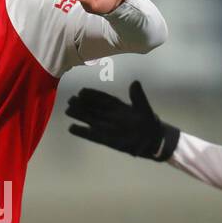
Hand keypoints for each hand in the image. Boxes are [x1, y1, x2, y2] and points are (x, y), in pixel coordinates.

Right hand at [65, 80, 180, 160]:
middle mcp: (110, 115)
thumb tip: (135, 82)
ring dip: (80, 115)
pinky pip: (92, 135)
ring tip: (68, 110)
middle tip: (71, 99)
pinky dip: (82, 132)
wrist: (152, 140)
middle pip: (93, 108)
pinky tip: (71, 128)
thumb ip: (138, 96)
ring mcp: (107, 127)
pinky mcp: (106, 139)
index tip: (82, 91)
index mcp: (118, 106)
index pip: (103, 99)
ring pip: (90, 119)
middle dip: (82, 104)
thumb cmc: (149, 122)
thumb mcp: (144, 107)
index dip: (93, 95)